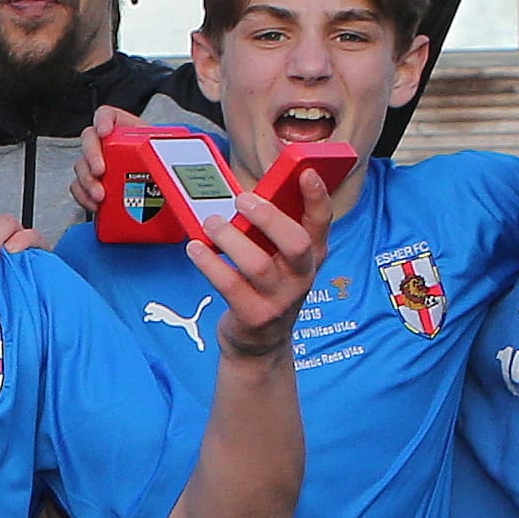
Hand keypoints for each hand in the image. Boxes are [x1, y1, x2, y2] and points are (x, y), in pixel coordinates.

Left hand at [184, 169, 327, 355]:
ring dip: (230, 238)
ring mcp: (280, 300)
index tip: (306, 172)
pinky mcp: (254, 316)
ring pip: (258, 264)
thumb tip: (250, 194)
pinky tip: (195, 248)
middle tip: (242, 199)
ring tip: (212, 223)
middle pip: (295, 243)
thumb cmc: (267, 288)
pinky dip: (209, 263)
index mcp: (312, 256)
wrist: (260, 345)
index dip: (317, 197)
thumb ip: (273, 231)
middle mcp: (302, 277)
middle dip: (268, 217)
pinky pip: (229, 285)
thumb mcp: (280, 260)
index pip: (322, 223)